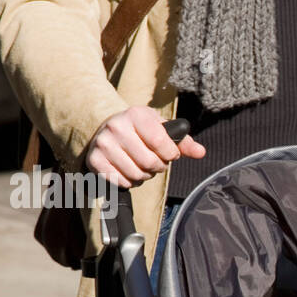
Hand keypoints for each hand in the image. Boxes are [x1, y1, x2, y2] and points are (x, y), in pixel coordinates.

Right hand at [83, 105, 204, 188]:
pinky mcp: (94, 160)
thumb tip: (201, 152)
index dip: (170, 154)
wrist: (107, 128)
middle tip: (154, 162)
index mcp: (136, 115)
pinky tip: (128, 170)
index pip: (161, 142)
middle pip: (149, 162)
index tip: (168, 153)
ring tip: (141, 166)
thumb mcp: (161, 128)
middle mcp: (117, 127)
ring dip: (144, 176)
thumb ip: (183, 141)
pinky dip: (129, 182)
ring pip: (136, 174)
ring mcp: (103, 144)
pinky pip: (120, 181)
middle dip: (157, 167)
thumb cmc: (140, 130)